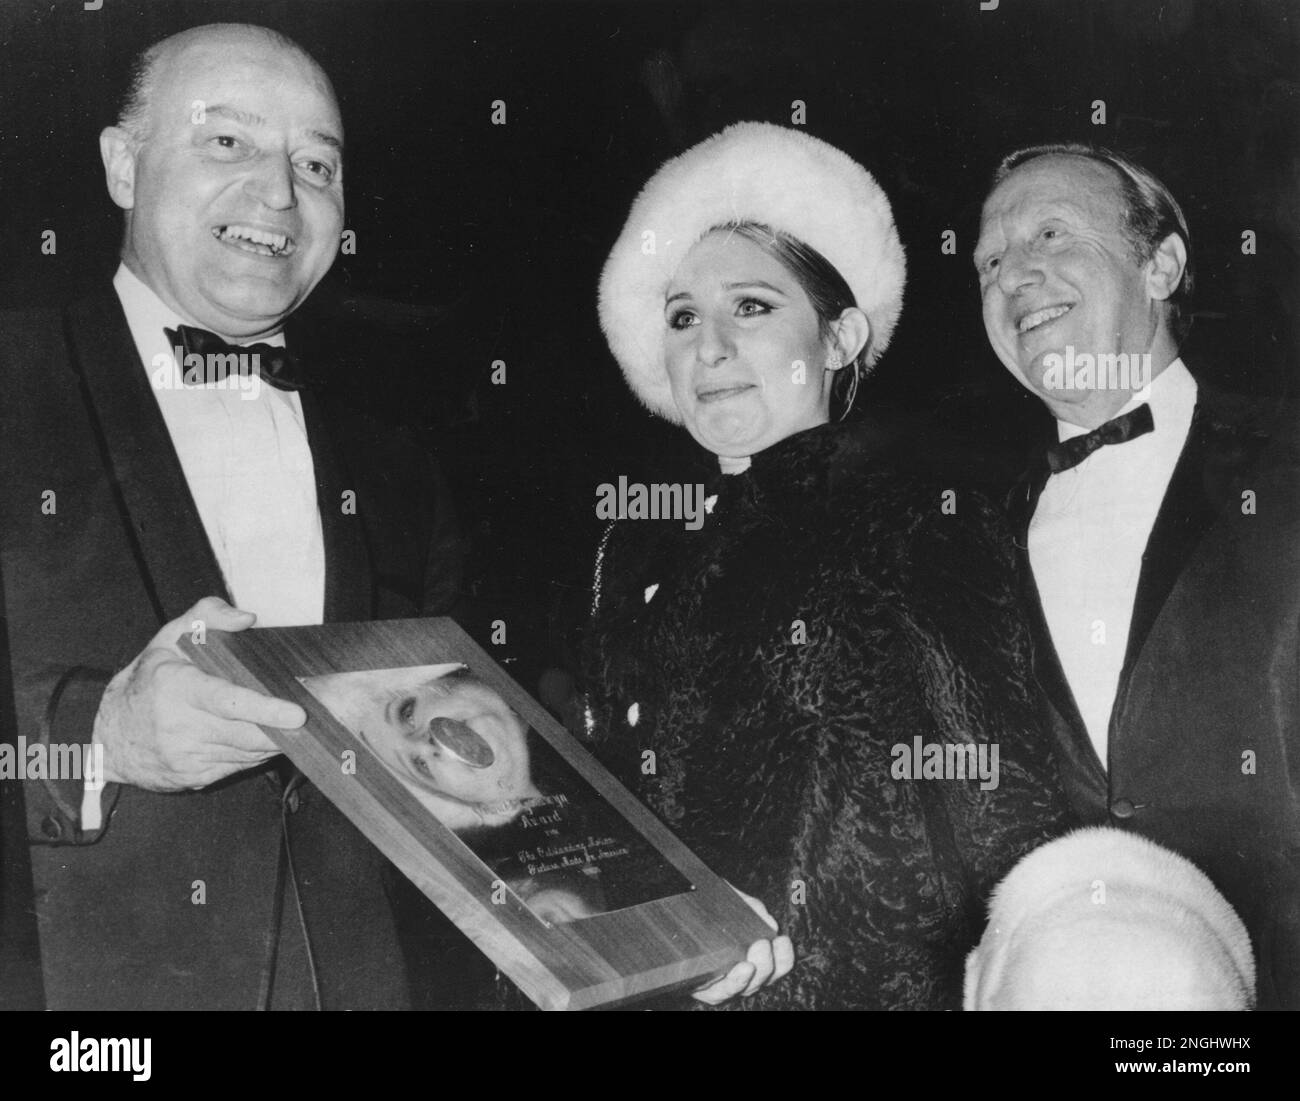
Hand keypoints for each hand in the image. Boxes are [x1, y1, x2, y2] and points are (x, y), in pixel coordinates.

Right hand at [93, 596, 305, 791]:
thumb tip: (247, 620)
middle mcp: (181, 728)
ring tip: (293, 724)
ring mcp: (188, 757)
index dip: (265, 709)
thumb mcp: (168, 638)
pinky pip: (241, 765)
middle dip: (284, 729)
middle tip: (314, 718)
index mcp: (177, 689)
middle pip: (248, 733)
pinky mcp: (196, 777)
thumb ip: (207, 615)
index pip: (227, 702)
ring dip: (275, 740)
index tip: (296, 713)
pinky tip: (265, 736)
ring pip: (249, 752)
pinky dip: (258, 751)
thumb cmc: (147, 681)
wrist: (108, 737)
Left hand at [692, 887, 794, 1004]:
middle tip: (762, 947)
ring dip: (745, 979)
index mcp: (754, 955)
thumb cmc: (712, 907)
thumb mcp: (734, 901)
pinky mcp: (702, 989)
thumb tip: (770, 924)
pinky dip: (726, 985)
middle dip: (765, 966)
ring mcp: (722, 983)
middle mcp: (741, 974)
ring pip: (740, 989)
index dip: (784, 957)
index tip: (782, 941)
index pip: (778, 965)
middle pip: (761, 980)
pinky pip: (717, 993)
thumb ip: (752, 908)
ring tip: (748, 965)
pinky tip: (727, 974)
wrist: (680, 905)